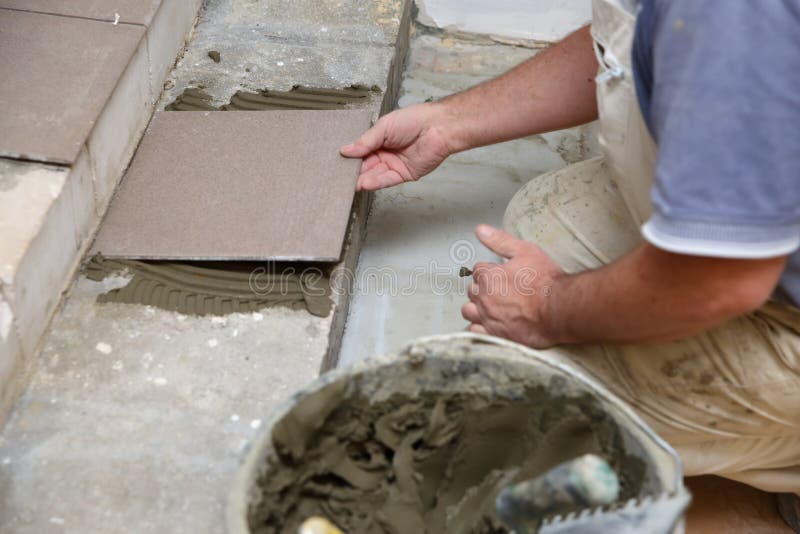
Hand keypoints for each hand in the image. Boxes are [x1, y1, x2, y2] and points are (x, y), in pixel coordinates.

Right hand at [340, 103, 453, 190]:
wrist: (437, 127)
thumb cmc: (413, 120)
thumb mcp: (384, 127)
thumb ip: (365, 141)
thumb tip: (345, 150)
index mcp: (378, 140)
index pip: (360, 151)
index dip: (349, 157)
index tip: (336, 162)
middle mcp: (384, 154)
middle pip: (365, 165)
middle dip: (353, 171)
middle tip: (337, 176)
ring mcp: (393, 165)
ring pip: (374, 175)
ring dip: (361, 180)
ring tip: (347, 183)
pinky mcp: (403, 175)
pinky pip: (386, 180)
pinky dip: (375, 182)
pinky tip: (363, 183)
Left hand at [461, 225, 565, 348]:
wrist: (560, 310)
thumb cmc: (546, 282)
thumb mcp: (526, 251)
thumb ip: (500, 241)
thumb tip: (480, 230)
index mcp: (489, 276)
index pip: (478, 270)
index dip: (491, 271)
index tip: (502, 274)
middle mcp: (484, 298)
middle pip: (472, 290)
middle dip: (483, 288)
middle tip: (501, 289)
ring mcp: (488, 318)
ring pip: (468, 310)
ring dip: (476, 306)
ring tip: (491, 305)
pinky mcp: (495, 335)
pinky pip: (475, 331)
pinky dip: (479, 326)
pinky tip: (490, 322)